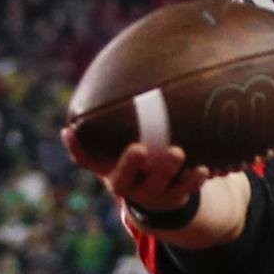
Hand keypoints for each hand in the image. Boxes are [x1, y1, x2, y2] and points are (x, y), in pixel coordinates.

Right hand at [61, 128, 216, 214]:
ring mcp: (149, 193)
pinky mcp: (173, 197)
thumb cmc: (137, 161)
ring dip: (166, 169)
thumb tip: (117, 75)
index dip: (75, 147)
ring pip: (156, 184)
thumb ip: (115, 124)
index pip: (85, 160)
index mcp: (108, 169)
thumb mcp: (121, 146)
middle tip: (139, 148)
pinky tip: (203, 168)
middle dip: (129, 164)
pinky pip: (185, 190)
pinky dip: (193, 180)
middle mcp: (125, 184)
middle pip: (123, 178)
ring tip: (177, 152)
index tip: (69, 130)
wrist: (160, 198)